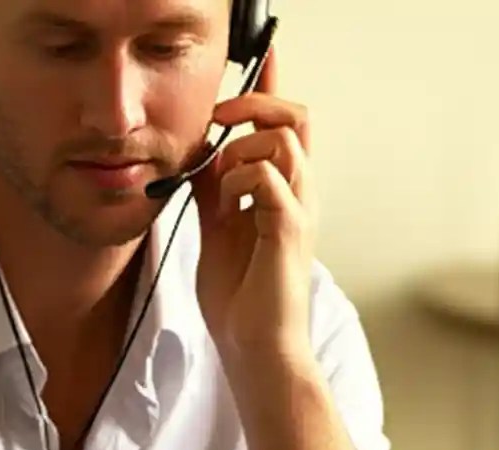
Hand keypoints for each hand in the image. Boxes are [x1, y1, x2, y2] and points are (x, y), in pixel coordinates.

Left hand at [189, 47, 317, 374]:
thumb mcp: (217, 231)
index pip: (286, 126)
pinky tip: (226, 204)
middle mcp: (298, 194)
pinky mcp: (288, 230)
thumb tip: (200, 155)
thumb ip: (214, 192)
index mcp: (282, 192)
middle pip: (294, 116)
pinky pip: (267, 177)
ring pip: (283, 139)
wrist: (255, 347)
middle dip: (254, 102)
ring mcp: (297, 210)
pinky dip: (238, 179)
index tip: (263, 52)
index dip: (273, 85)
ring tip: (220, 181)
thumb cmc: (242, 298)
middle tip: (221, 115)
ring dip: (241, 146)